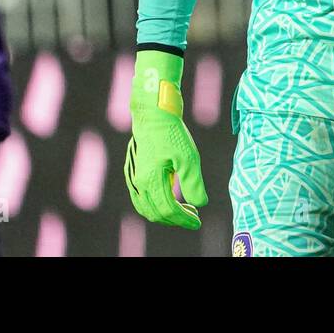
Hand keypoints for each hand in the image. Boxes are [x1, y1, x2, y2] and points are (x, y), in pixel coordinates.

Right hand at [124, 51, 207, 228]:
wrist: (153, 111)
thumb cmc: (172, 132)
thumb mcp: (189, 157)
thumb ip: (193, 183)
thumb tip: (200, 203)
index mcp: (150, 181)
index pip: (167, 210)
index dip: (183, 219)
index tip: (198, 221)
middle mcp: (138, 181)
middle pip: (155, 212)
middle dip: (175, 219)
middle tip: (193, 216)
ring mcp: (133, 175)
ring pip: (145, 206)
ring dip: (164, 213)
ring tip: (182, 209)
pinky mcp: (134, 168)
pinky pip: (140, 196)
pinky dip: (154, 203)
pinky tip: (168, 196)